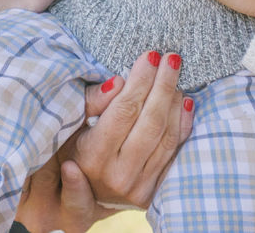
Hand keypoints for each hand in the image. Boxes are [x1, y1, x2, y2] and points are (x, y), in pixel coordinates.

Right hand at [15, 49, 193, 230]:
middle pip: (150, 122)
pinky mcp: (152, 192)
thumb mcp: (69, 127)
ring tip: (176, 74)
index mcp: (93, 156)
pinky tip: (185, 102)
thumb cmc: (72, 151)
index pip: (124, 111)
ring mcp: (138, 187)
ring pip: (166, 137)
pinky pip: (173, 153)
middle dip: (163, 85)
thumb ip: (90, 103)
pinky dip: (182, 124)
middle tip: (171, 57)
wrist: (82, 197)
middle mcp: (118, 175)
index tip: (150, 56)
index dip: (140, 81)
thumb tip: (117, 82)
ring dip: (174, 101)